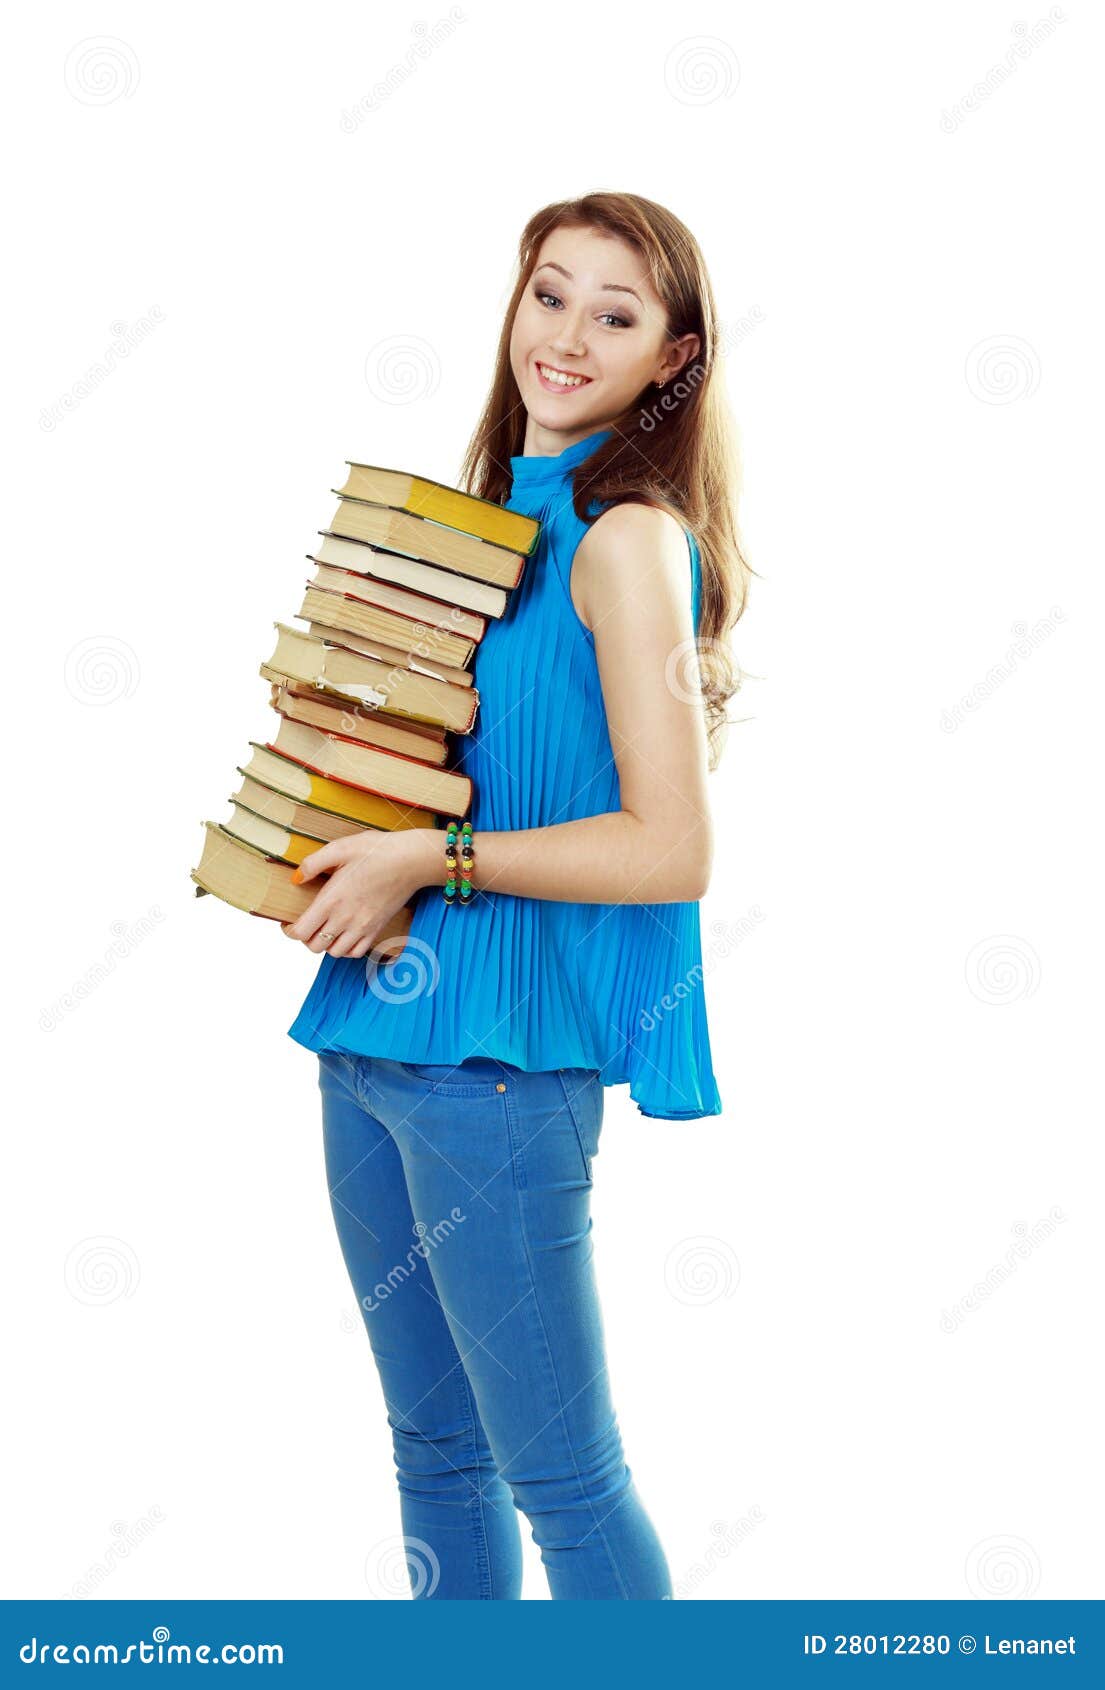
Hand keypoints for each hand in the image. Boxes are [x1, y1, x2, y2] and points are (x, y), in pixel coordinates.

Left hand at [280, 828, 436, 957]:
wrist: (411, 860)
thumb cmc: (377, 851)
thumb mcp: (340, 847)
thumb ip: (313, 863)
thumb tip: (296, 878)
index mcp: (332, 899)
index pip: (301, 932)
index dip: (289, 931)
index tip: (288, 922)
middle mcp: (345, 919)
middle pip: (314, 946)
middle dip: (305, 938)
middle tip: (308, 923)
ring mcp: (363, 927)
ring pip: (334, 953)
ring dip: (326, 944)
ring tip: (326, 929)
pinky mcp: (377, 929)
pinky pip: (356, 952)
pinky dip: (346, 948)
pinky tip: (345, 934)